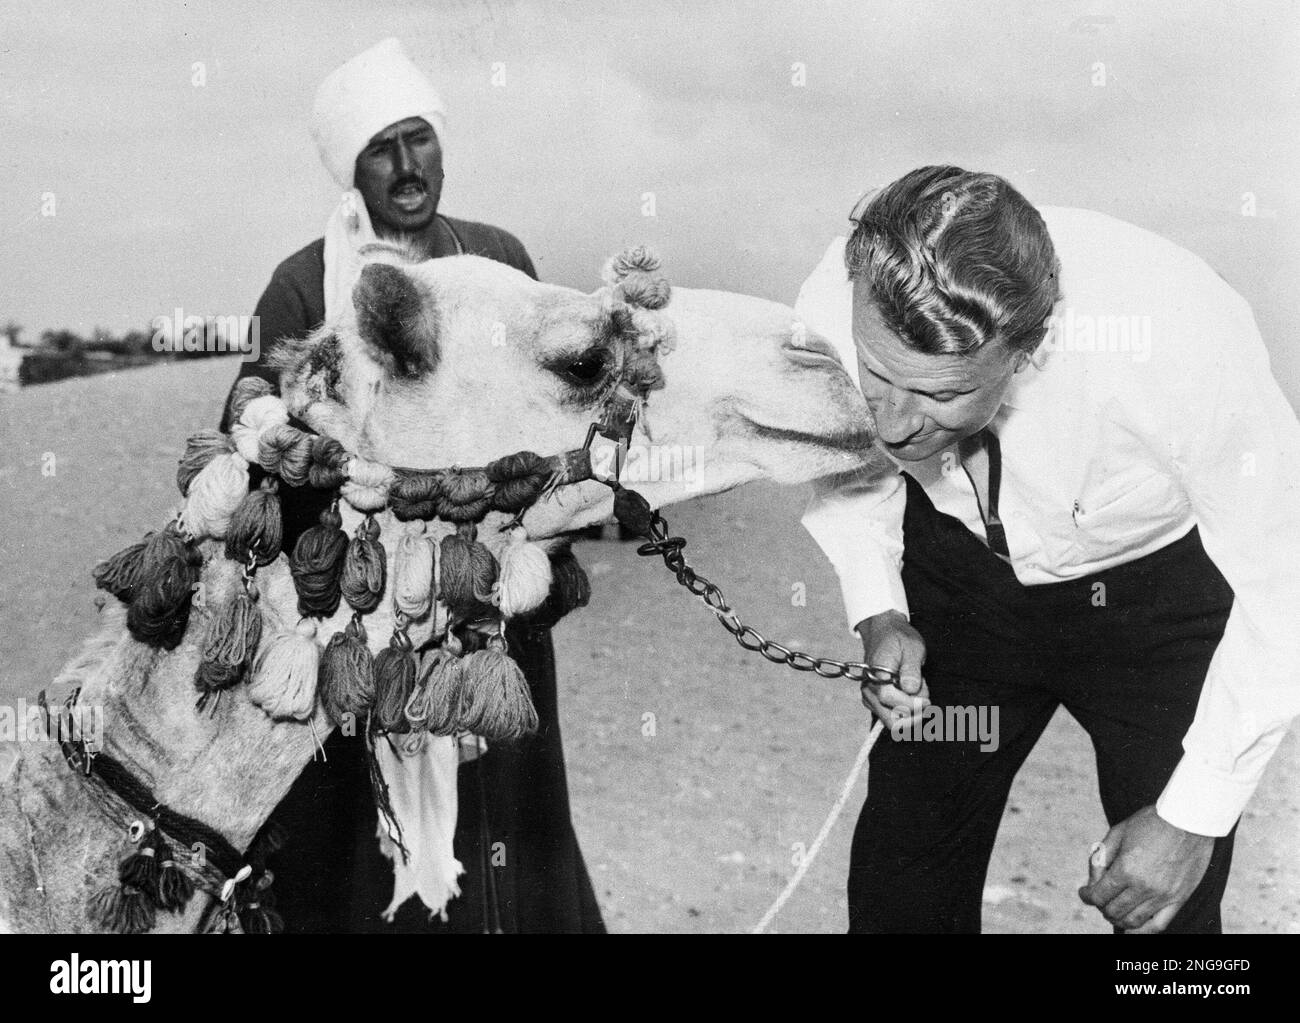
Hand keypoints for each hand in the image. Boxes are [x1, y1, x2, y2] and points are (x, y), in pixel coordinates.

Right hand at [855, 609, 928, 726]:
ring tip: (918, 692)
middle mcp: (868, 688)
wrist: (883, 633)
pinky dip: (905, 712)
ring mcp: (869, 697)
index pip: (888, 698)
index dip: (910, 703)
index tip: (927, 701)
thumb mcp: (912, 647)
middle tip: (926, 700)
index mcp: (875, 673)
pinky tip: (911, 695)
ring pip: (892, 722)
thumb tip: (910, 689)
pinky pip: (891, 717)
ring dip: (911, 713)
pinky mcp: (873, 701)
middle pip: (891, 720)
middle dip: (913, 715)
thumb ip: (911, 669)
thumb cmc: (899, 638)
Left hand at [1077, 805, 1214, 932]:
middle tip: (1101, 899)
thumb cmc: (1152, 821)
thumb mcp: (1118, 832)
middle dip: (1101, 906)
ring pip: (1133, 921)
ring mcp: (1163, 895)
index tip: (1085, 894)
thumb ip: (1102, 856)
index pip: (1098, 895)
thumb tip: (1093, 879)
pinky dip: (1142, 931)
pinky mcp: (1179, 899)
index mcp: (1126, 868)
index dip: (1087, 896)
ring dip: (1118, 919)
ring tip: (1114, 911)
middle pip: (1113, 910)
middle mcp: (1143, 886)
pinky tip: (1133, 928)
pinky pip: (1158, 925)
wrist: (1189, 818)